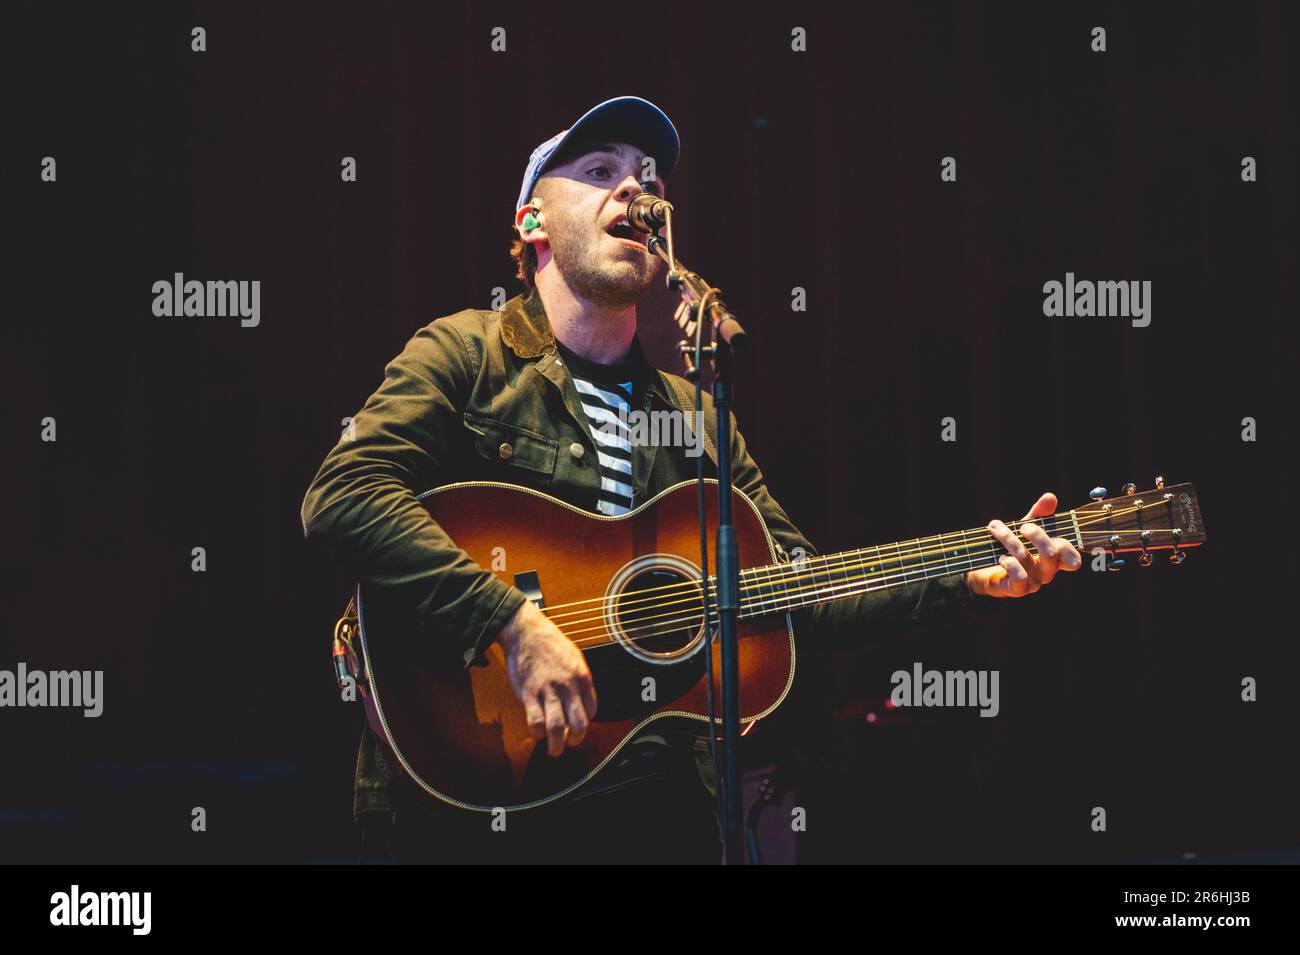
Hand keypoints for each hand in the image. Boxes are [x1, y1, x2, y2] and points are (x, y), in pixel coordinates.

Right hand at [496, 599, 597, 755]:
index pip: (593, 710)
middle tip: (570, 743)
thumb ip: (579, 679)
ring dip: (556, 745)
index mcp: (583, 677)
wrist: (526, 632)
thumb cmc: (549, 643)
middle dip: (576, 740)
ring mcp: (548, 691)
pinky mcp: (530, 694)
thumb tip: (582, 699)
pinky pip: (535, 722)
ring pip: (557, 728)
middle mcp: (568, 686)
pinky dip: (537, 733)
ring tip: (554, 750)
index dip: (586, 720)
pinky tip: (537, 733)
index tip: (578, 723)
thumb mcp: (574, 657)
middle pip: (579, 724)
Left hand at [967, 492, 1081, 597]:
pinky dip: (1008, 561)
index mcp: (1053, 558)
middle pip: (1053, 554)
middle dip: (1037, 535)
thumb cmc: (1010, 549)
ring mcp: (1033, 582)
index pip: (1072, 558)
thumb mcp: (1024, 529)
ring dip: (1008, 539)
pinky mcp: (1017, 589)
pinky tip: (1000, 556)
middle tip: (1022, 526)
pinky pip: (1019, 575)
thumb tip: (1050, 497)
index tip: (1050, 530)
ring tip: (995, 528)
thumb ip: (1038, 515)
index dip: (1068, 546)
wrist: (983, 571)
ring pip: (1026, 557)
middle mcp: (1047, 572)